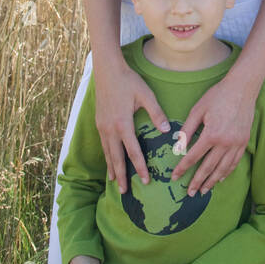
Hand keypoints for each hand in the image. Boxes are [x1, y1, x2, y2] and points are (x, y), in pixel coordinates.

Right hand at [94, 61, 170, 192]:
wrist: (107, 71)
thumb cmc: (128, 81)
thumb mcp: (146, 95)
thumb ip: (156, 113)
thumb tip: (165, 131)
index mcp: (122, 124)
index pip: (132, 151)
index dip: (139, 167)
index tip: (146, 181)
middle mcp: (110, 129)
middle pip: (116, 158)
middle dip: (121, 176)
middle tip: (125, 192)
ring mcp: (102, 127)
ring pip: (107, 153)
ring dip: (112, 168)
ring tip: (116, 182)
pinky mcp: (99, 123)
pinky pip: (104, 145)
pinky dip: (107, 156)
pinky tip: (109, 161)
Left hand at [170, 74, 256, 194]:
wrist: (242, 88)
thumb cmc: (218, 96)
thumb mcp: (198, 110)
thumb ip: (187, 130)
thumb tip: (177, 147)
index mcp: (211, 134)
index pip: (193, 157)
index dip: (182, 168)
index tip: (174, 177)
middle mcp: (225, 142)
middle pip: (208, 167)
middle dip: (197, 181)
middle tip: (189, 193)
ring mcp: (236, 143)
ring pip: (223, 168)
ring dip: (212, 181)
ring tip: (204, 190)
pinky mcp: (244, 142)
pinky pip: (235, 162)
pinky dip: (227, 172)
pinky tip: (220, 178)